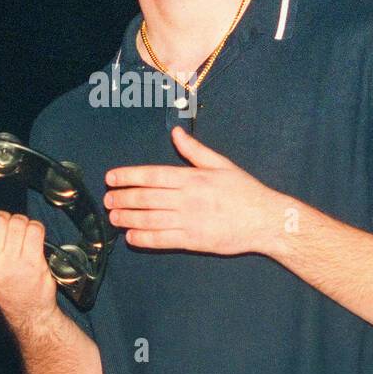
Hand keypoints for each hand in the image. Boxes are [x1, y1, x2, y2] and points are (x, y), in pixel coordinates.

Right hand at [0, 210, 56, 326]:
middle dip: (3, 220)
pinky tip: (32, 239)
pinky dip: (36, 229)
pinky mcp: (34, 262)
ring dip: (21, 224)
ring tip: (20, 236)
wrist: (26, 310)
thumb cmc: (1, 288)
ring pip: (16, 222)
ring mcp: (13, 264)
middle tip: (6, 231)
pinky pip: (34, 229)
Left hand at [102, 126, 282, 255]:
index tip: (111, 178)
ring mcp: (189, 221)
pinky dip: (145, 239)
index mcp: (192, 178)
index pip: (153, 175)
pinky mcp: (194, 241)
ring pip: (150, 219)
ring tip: (113, 218)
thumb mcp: (221, 164)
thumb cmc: (243, 191)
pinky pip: (163, 240)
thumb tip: (175, 132)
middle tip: (107, 200)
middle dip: (123, 198)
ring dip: (128, 218)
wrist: (265, 220)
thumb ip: (194, 150)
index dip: (129, 176)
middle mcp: (187, 198)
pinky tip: (131, 237)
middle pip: (146, 198)